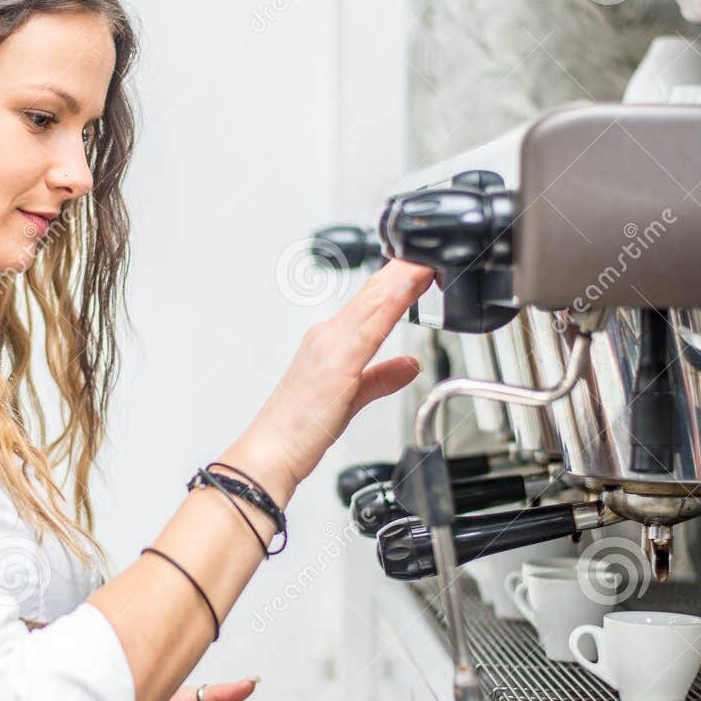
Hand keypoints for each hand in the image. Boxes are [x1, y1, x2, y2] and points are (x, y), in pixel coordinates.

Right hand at [227, 259, 435, 503]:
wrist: (271, 452)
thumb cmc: (299, 430)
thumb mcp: (351, 399)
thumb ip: (382, 378)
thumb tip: (410, 365)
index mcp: (329, 343)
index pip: (370, 302)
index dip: (396, 280)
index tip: (420, 263)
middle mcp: (327, 337)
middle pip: (372, 294)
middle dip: (403, 269)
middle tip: (429, 248)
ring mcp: (329, 345)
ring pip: (373, 301)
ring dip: (401, 277)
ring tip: (426, 257)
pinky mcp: (336, 361)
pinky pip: (372, 325)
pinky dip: (394, 301)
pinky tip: (410, 286)